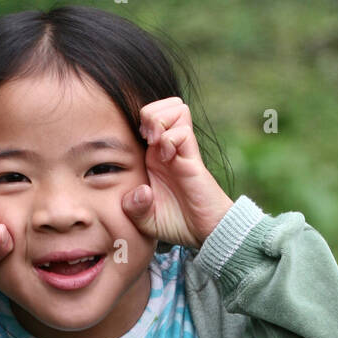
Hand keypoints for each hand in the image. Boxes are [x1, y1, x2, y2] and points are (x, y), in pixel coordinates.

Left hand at [121, 98, 233, 250]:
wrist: (204, 233)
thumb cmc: (176, 224)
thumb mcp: (145, 221)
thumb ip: (133, 208)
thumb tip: (141, 190)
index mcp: (154, 156)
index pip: (148, 117)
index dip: (140, 122)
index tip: (138, 142)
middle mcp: (168, 148)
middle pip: (164, 104)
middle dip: (150, 113)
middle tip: (148, 137)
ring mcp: (182, 151)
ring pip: (177, 109)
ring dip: (161, 121)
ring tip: (156, 143)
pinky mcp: (193, 159)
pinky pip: (184, 132)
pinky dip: (171, 139)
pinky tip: (167, 157)